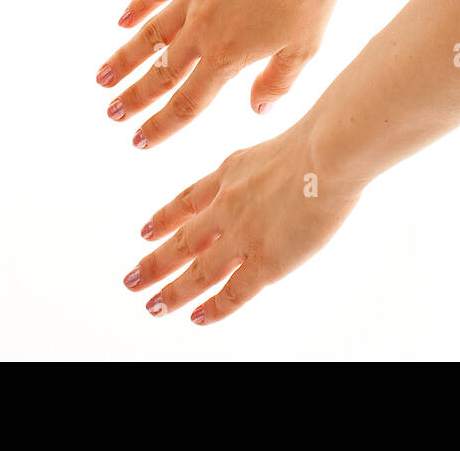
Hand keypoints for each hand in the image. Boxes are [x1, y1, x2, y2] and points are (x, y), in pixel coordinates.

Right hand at [97, 0, 340, 147]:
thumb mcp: (304, 47)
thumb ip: (278, 82)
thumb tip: (257, 110)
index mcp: (229, 56)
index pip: (188, 102)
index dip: (162, 124)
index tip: (139, 140)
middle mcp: (202, 29)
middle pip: (161, 72)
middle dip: (135, 97)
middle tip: (111, 114)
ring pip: (150, 34)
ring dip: (124, 58)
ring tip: (101, 78)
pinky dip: (139, 5)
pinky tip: (122, 19)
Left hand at [122, 124, 360, 322]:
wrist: (327, 153)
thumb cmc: (320, 141)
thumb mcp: (276, 143)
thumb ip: (267, 167)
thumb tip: (279, 175)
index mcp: (230, 173)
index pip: (189, 201)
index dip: (166, 219)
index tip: (146, 231)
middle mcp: (228, 206)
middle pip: (184, 240)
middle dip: (155, 262)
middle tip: (132, 279)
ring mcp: (243, 235)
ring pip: (198, 271)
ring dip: (173, 291)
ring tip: (152, 305)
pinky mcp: (267, 261)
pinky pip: (233, 292)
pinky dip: (213, 308)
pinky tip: (196, 317)